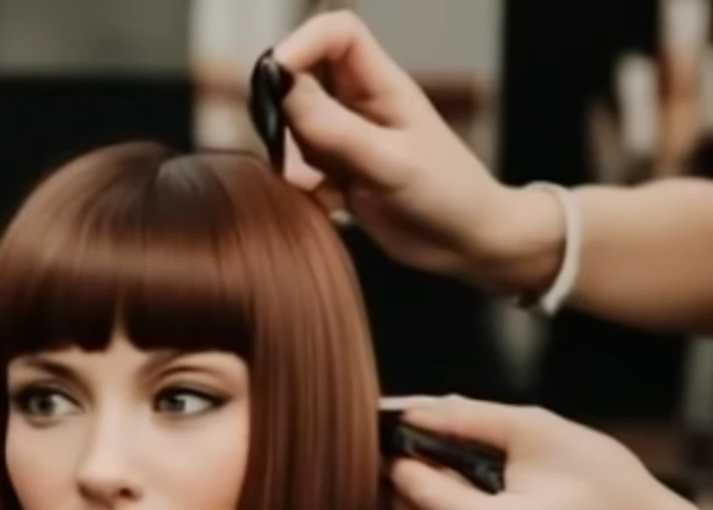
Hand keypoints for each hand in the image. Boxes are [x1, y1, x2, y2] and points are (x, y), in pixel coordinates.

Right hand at [273, 11, 562, 294]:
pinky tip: (334, 206)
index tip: (274, 79)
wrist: (466, 244)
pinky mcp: (341, 178)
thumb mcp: (389, 161)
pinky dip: (305, 190)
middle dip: (285, 114)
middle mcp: (360, 107)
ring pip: (296, 132)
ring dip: (293, 160)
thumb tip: (283, 89)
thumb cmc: (446, 195)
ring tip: (323, 187)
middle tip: (290, 153)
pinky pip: (303, 172)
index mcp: (381, 84)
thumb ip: (334, 128)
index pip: (335, 34)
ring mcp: (348, 143)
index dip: (301, 45)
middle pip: (302, 82)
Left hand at [386, 396, 705, 509]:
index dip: (399, 448)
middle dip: (406, 468)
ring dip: (419, 491)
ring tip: (445, 454)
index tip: (394, 418)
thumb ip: (465, 420)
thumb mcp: (535, 430)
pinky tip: (458, 483)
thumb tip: (409, 411)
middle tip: (422, 430)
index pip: (413, 487)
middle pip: (405, 509)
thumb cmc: (600, 478)